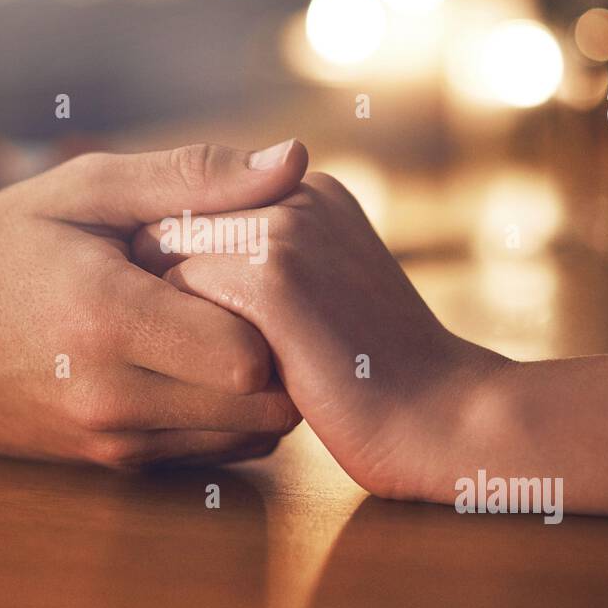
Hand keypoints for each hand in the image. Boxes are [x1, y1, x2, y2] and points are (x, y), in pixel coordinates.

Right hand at [0, 142, 307, 466]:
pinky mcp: (110, 464)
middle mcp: (109, 396)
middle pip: (257, 405)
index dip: (268, 306)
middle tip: (261, 301)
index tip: (250, 267)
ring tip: (228, 326)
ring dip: (255, 387)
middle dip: (277, 352)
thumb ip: (192, 177)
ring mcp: (109, 440)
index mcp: (105, 317)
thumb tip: (296, 158)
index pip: (247, 351)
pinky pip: (208, 453)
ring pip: (243, 438)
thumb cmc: (1, 247)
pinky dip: (224, 413)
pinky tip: (198, 362)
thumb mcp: (85, 189)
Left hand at [133, 172, 507, 496]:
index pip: (189, 211)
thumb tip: (173, 269)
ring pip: (160, 261)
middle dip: (159, 289)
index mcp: (307, 190)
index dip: (176, 274)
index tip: (193, 327)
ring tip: (206, 364)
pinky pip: (173, 300)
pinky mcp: (274, 277)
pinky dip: (178, 344)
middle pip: (164, 229)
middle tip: (184, 347)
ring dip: (165, 319)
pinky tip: (218, 379)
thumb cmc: (376, 374)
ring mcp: (287, 230)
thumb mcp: (322, 293)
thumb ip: (264, 261)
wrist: (448, 417)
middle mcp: (296, 193)